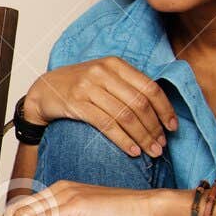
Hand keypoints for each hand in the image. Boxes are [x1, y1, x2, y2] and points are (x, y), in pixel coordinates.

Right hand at [24, 57, 176, 156]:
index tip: (172, 127)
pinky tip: (132, 151)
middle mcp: (102, 72)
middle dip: (154, 128)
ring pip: (125, 116)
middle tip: (161, 145)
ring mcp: (87, 87)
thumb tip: (160, 110)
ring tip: (151, 151)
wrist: (43, 90)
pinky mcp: (75, 103)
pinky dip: (123, 140)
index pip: (149, 88)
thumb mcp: (103, 76)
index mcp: (115, 64)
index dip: (165, 109)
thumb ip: (127, 86)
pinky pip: (106, 124)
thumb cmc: (78, 85)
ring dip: (142, 137)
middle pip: (139, 104)